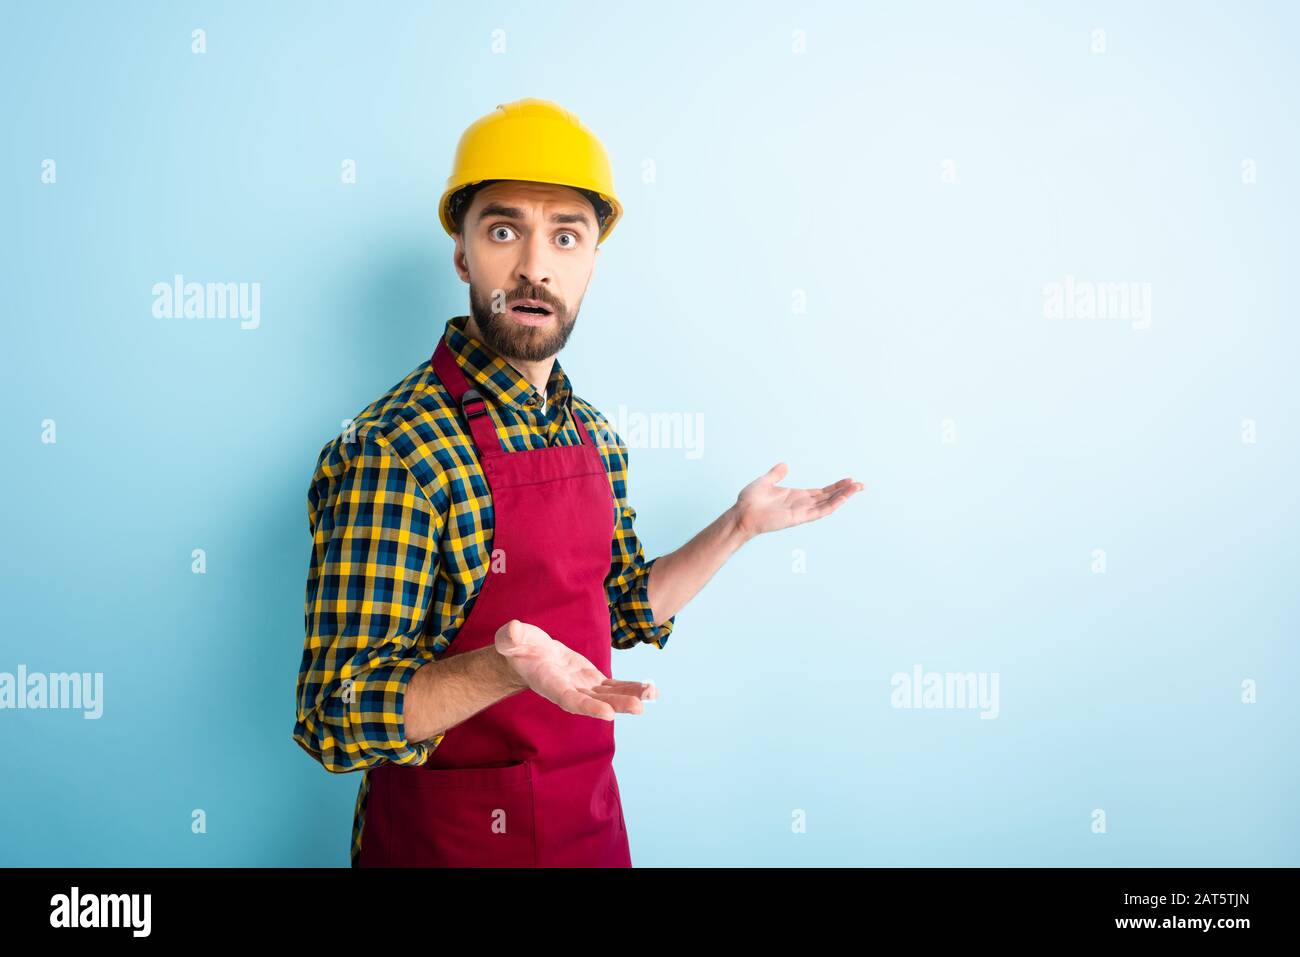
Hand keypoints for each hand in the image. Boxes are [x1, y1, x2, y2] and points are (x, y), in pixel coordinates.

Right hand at [493, 619, 657, 720]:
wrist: (527, 655)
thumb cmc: (517, 647)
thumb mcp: (511, 639)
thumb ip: (512, 637)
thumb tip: (512, 629)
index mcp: (549, 684)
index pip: (569, 699)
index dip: (588, 707)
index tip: (607, 713)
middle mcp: (569, 691)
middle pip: (595, 702)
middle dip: (617, 704)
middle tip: (639, 707)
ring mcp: (582, 687)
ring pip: (608, 696)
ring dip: (629, 697)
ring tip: (651, 696)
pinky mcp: (592, 680)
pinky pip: (613, 687)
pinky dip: (630, 688)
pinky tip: (649, 690)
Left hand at [733, 462, 863, 537]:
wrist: (741, 514)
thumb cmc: (750, 501)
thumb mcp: (765, 481)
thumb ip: (776, 474)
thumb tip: (785, 464)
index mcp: (796, 497)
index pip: (821, 492)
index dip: (835, 487)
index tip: (849, 479)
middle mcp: (802, 504)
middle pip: (829, 498)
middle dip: (845, 491)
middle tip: (861, 484)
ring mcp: (802, 511)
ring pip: (828, 504)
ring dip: (843, 497)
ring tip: (858, 488)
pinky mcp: (799, 517)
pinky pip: (820, 511)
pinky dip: (832, 505)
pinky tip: (844, 498)